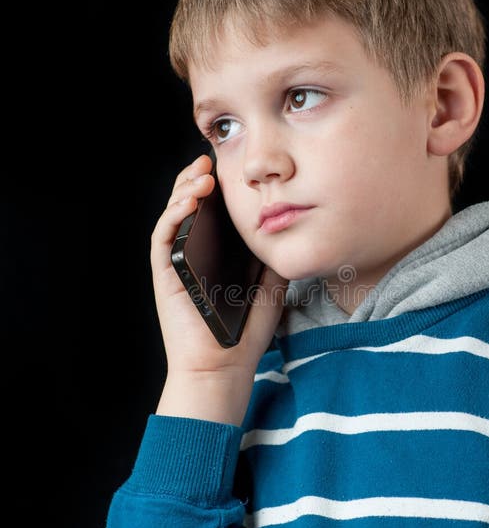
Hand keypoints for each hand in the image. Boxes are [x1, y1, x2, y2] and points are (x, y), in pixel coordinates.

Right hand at [151, 153, 287, 383]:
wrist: (224, 366)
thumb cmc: (245, 331)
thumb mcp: (270, 285)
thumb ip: (273, 256)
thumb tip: (285, 226)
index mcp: (215, 253)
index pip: (212, 210)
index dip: (218, 186)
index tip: (230, 166)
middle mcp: (194, 253)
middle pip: (189, 205)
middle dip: (197, 179)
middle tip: (210, 161)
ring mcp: (177, 262)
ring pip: (173, 215)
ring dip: (184, 190)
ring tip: (201, 175)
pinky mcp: (165, 274)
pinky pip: (163, 237)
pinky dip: (173, 215)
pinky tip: (189, 202)